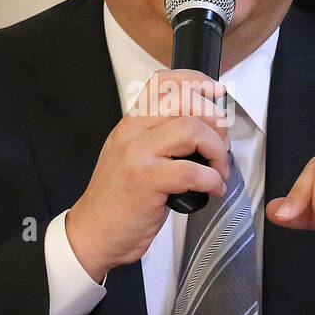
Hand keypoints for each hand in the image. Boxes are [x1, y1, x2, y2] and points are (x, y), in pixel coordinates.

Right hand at [66, 69, 230, 281]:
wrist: (93, 233)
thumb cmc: (118, 201)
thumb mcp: (133, 157)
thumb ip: (160, 138)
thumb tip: (205, 129)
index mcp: (131, 124)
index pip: (163, 82)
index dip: (197, 80)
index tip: (216, 92)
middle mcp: (132, 132)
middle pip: (184, 101)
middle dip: (215, 120)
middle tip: (221, 145)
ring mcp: (137, 155)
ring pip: (191, 130)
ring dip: (217, 150)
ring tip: (217, 169)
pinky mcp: (145, 182)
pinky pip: (191, 171)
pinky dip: (211, 180)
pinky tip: (211, 189)